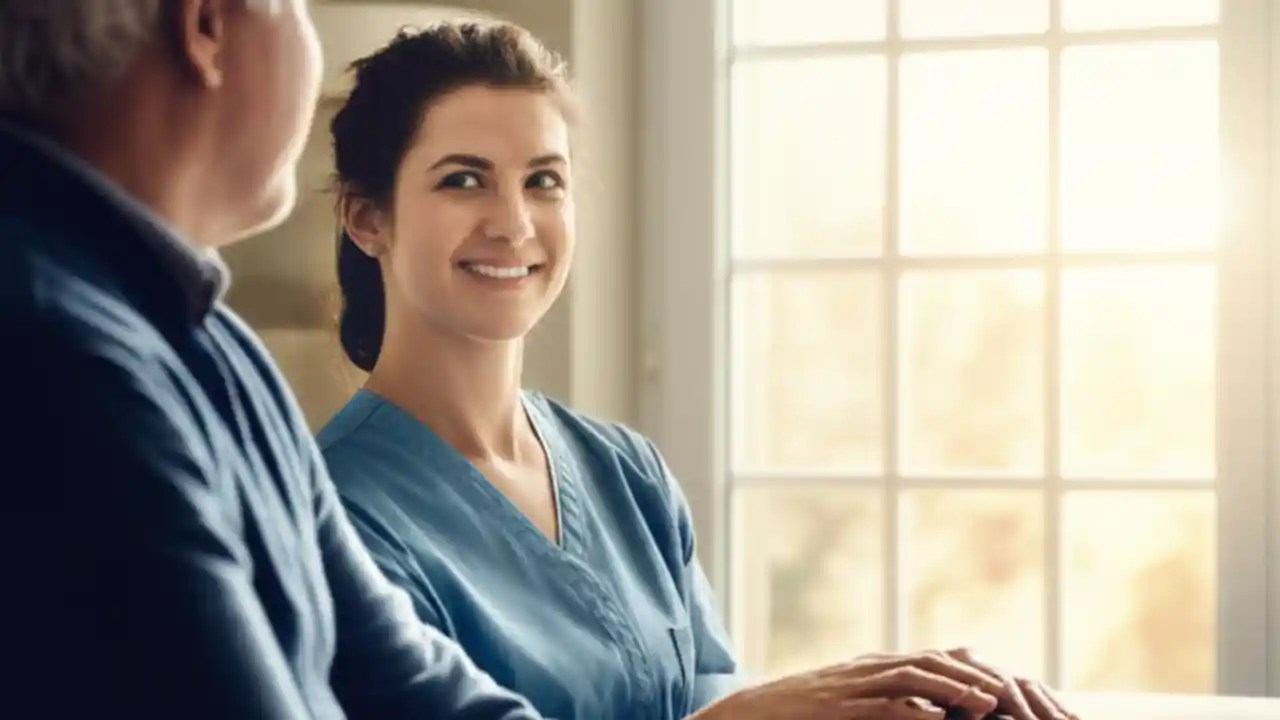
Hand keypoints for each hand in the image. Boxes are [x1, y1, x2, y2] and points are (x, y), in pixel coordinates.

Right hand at [689, 647, 1077, 719]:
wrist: (747, 715)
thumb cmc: (796, 713)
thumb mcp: (842, 697)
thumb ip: (881, 695)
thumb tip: (924, 704)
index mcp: (868, 668)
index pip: (928, 657)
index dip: (967, 669)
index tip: (1002, 683)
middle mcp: (863, 671)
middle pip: (928, 662)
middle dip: (970, 676)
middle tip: (1007, 692)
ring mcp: (850, 689)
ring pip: (910, 678)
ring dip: (953, 690)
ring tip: (985, 704)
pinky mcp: (837, 711)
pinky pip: (881, 708)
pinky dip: (911, 712)